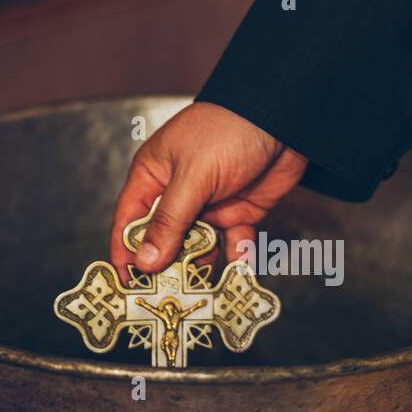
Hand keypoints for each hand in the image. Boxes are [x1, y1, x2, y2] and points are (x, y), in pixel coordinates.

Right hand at [110, 102, 307, 281]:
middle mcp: (177, 193)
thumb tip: (144, 261)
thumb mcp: (192, 177)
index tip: (125, 283)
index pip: (130, 220)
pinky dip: (237, 253)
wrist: (286, 116)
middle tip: (169, 295)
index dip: (125, 252)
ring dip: (202, 266)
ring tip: (206, 286)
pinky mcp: (239, 211)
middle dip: (166, 266)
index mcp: (154, 176)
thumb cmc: (228, 131)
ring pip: (197, 247)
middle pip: (163, 240)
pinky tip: (242, 261)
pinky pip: (232, 242)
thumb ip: (169, 221)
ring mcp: (208, 204)